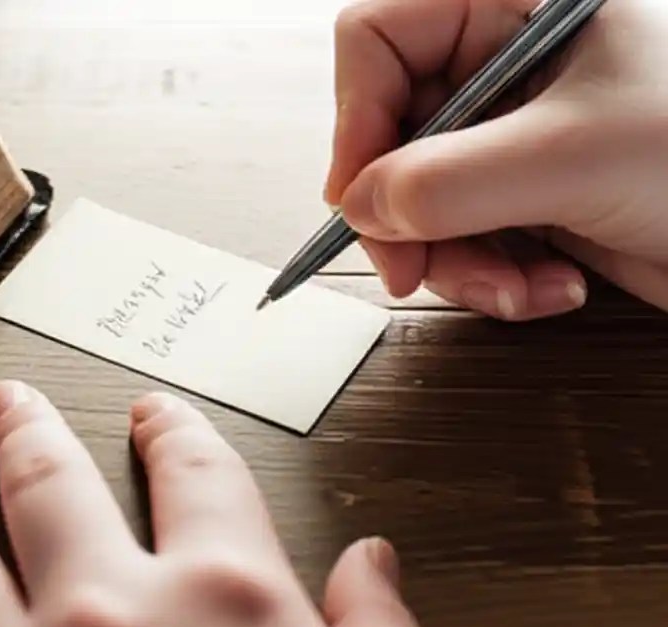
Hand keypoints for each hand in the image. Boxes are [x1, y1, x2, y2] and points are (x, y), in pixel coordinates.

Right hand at [326, 0, 667, 318]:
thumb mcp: (576, 155)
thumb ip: (449, 180)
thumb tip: (361, 206)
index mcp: (519, 3)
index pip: (380, 39)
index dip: (356, 120)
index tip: (361, 197)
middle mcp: (512, 62)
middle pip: (391, 132)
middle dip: (407, 216)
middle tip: (414, 272)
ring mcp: (522, 132)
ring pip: (421, 198)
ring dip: (456, 262)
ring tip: (513, 291)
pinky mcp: (537, 193)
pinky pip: (467, 237)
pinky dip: (495, 277)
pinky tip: (552, 288)